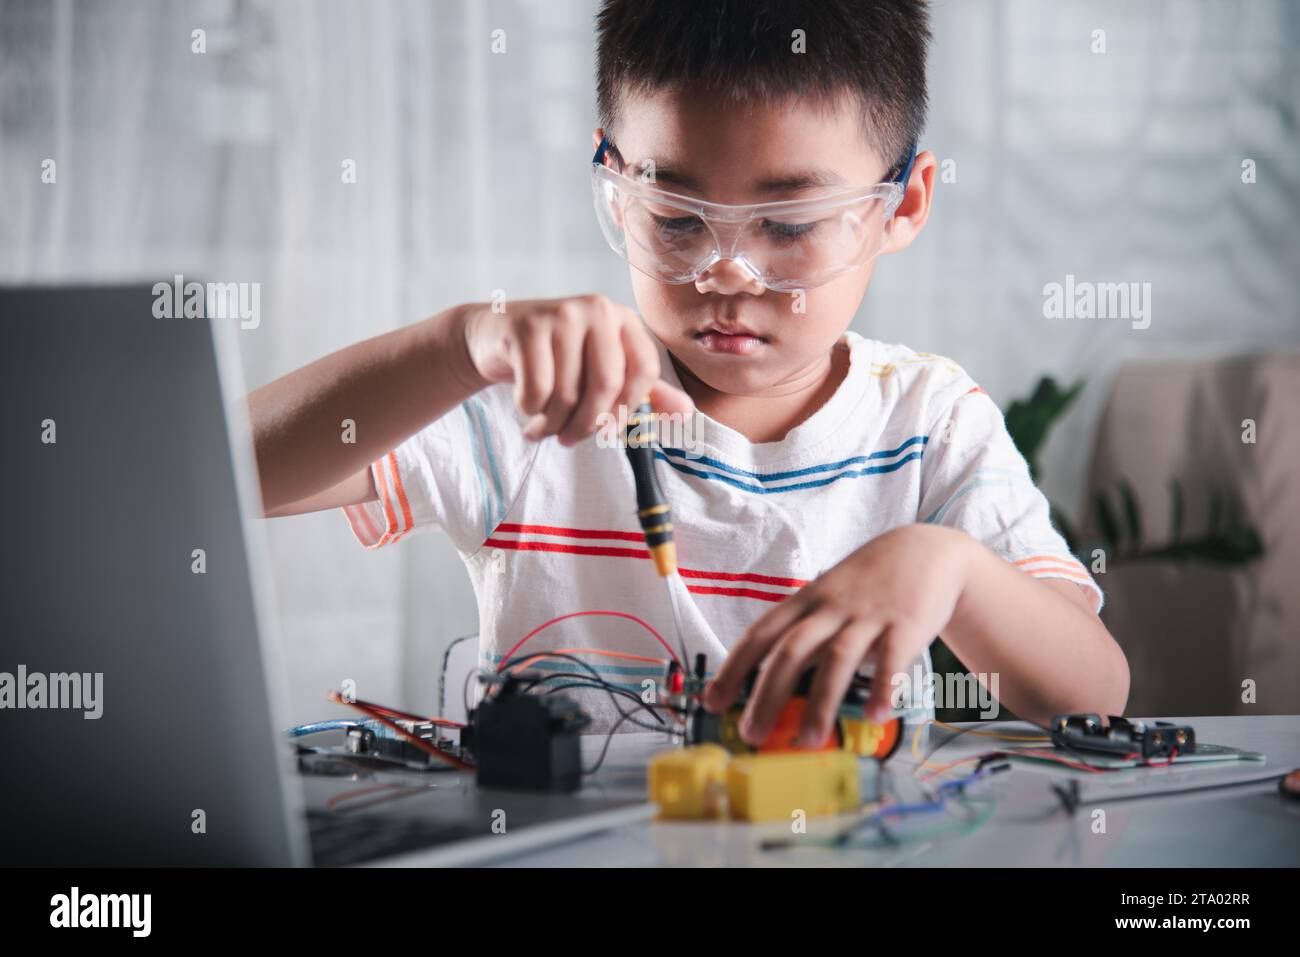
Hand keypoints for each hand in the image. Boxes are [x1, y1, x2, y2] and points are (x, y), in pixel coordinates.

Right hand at [459, 294, 693, 445]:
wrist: (493, 336)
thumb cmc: (555, 360)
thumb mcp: (601, 371)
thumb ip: (644, 392)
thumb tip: (686, 413)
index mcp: (623, 320)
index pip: (645, 370)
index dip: (628, 408)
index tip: (608, 429)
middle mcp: (597, 309)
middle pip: (607, 385)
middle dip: (586, 424)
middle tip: (568, 439)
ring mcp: (561, 314)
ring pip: (568, 393)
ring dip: (552, 424)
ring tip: (540, 427)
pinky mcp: (526, 327)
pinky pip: (536, 390)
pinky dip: (529, 412)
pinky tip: (525, 410)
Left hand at [702, 524, 973, 744]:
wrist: (927, 550)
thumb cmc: (868, 583)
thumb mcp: (827, 597)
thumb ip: (804, 634)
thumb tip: (771, 683)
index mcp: (806, 602)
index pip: (760, 634)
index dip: (733, 668)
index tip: (712, 701)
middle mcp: (831, 608)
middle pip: (791, 650)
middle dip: (767, 694)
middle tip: (751, 733)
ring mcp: (868, 616)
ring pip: (837, 658)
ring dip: (821, 702)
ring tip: (808, 741)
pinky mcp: (905, 624)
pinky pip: (891, 659)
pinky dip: (882, 687)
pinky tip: (875, 715)